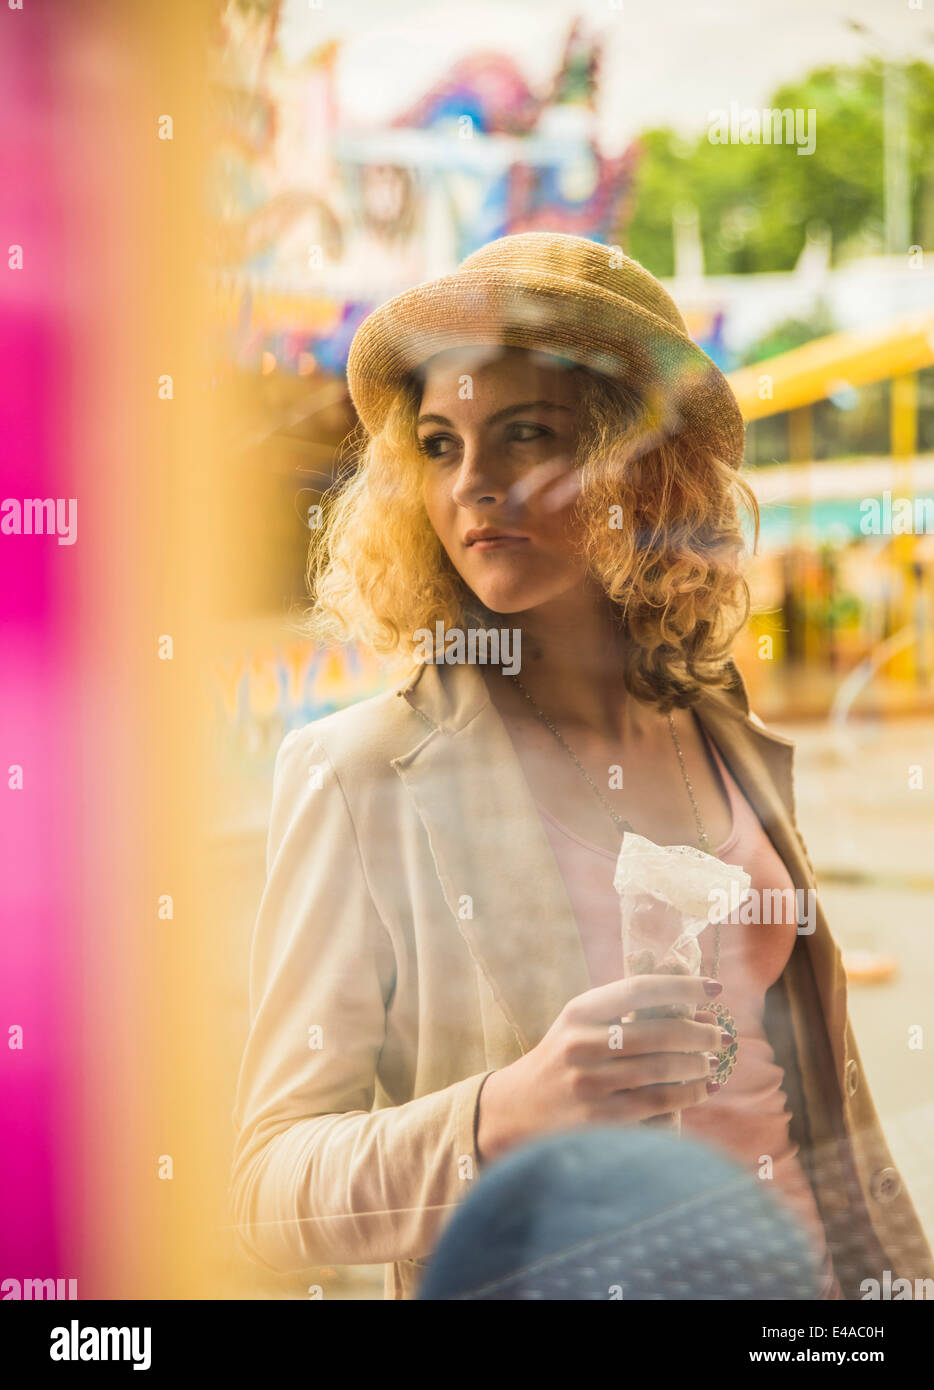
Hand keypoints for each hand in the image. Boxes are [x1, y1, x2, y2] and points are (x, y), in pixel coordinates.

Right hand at [476, 975, 726, 1162]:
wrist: (518, 1109)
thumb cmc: (565, 1058)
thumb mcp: (581, 1023)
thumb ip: (625, 1009)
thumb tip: (691, 1000)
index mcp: (579, 1012)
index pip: (639, 989)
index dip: (683, 986)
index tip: (715, 988)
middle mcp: (581, 1044)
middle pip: (659, 1033)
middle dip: (700, 1033)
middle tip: (722, 1035)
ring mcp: (589, 1084)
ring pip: (663, 1071)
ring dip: (698, 1066)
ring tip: (712, 1062)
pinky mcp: (598, 1120)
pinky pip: (657, 1104)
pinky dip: (689, 1094)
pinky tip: (703, 1089)